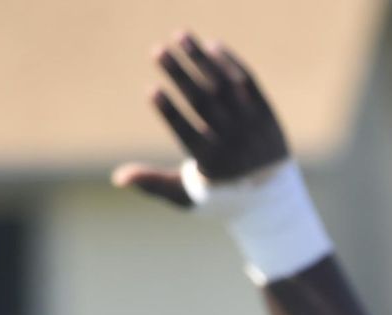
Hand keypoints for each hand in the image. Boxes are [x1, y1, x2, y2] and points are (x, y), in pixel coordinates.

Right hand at [111, 33, 290, 207]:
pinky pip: (250, 84)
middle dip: (180, 75)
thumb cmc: (219, 196)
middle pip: (205, 105)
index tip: (151, 90)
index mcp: (213, 165)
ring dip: (202, 59)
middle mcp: (236, 144)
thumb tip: (118, 178)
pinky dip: (231, 64)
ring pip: (226, 87)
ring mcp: (254, 128)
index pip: (189, 136)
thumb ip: (154, 183)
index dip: (170, 114)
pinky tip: (212, 46)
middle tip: (157, 50)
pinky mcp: (268, 115)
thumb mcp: (187, 196)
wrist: (274, 202)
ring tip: (180, 35)